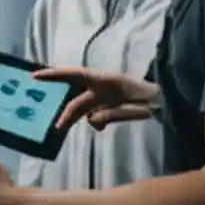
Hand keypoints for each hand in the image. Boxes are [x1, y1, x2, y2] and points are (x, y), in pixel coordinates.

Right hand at [32, 66, 159, 130]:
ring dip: (79, 118)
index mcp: (106, 80)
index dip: (54, 75)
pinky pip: (95, 113)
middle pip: (76, 99)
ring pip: (84, 107)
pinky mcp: (110, 104)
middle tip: (55, 127)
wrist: (170, 101)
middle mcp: (102, 85)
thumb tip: (92, 120)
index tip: (34, 76)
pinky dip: (96, 120)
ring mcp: (106, 95)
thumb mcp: (134, 107)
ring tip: (67, 129)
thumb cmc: (155, 101)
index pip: (74, 74)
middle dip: (66, 112)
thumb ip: (111, 113)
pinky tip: (101, 126)